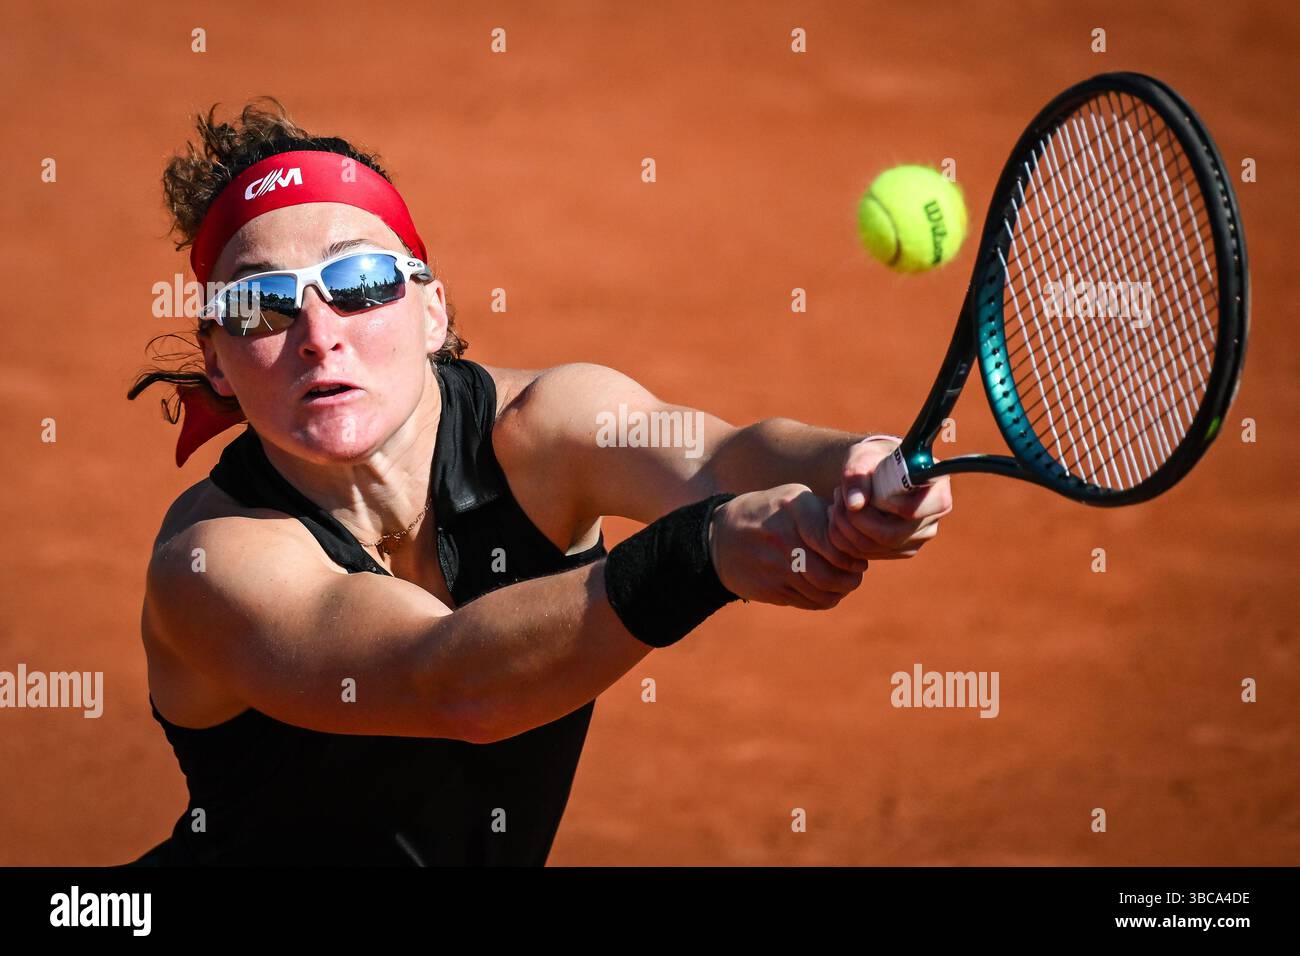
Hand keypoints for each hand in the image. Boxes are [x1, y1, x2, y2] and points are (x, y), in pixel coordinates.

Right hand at [709, 484, 866, 609]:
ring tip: (843, 583)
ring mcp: (775, 566)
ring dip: (840, 591)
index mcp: (794, 510)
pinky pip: (807, 602)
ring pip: (822, 591)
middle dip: (851, 578)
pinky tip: (824, 591)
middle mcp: (784, 538)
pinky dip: (823, 600)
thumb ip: (824, 512)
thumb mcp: (791, 498)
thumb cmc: (767, 514)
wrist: (719, 538)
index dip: (852, 554)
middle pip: (831, 572)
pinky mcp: (770, 589)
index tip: (858, 556)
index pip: (835, 541)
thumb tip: (858, 530)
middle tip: (856, 574)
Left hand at [828, 437, 952, 559]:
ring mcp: (918, 539)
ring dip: (844, 526)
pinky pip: (866, 554)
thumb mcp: (863, 457)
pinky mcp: (900, 550)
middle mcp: (932, 519)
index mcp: (936, 491)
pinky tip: (843, 515)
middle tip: (837, 494)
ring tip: (837, 500)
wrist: (875, 473)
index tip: (867, 489)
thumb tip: (854, 505)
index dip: (883, 504)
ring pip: (872, 548)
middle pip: (889, 536)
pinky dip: (845, 538)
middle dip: (854, 519)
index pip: (912, 511)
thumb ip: (857, 476)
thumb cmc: (874, 460)